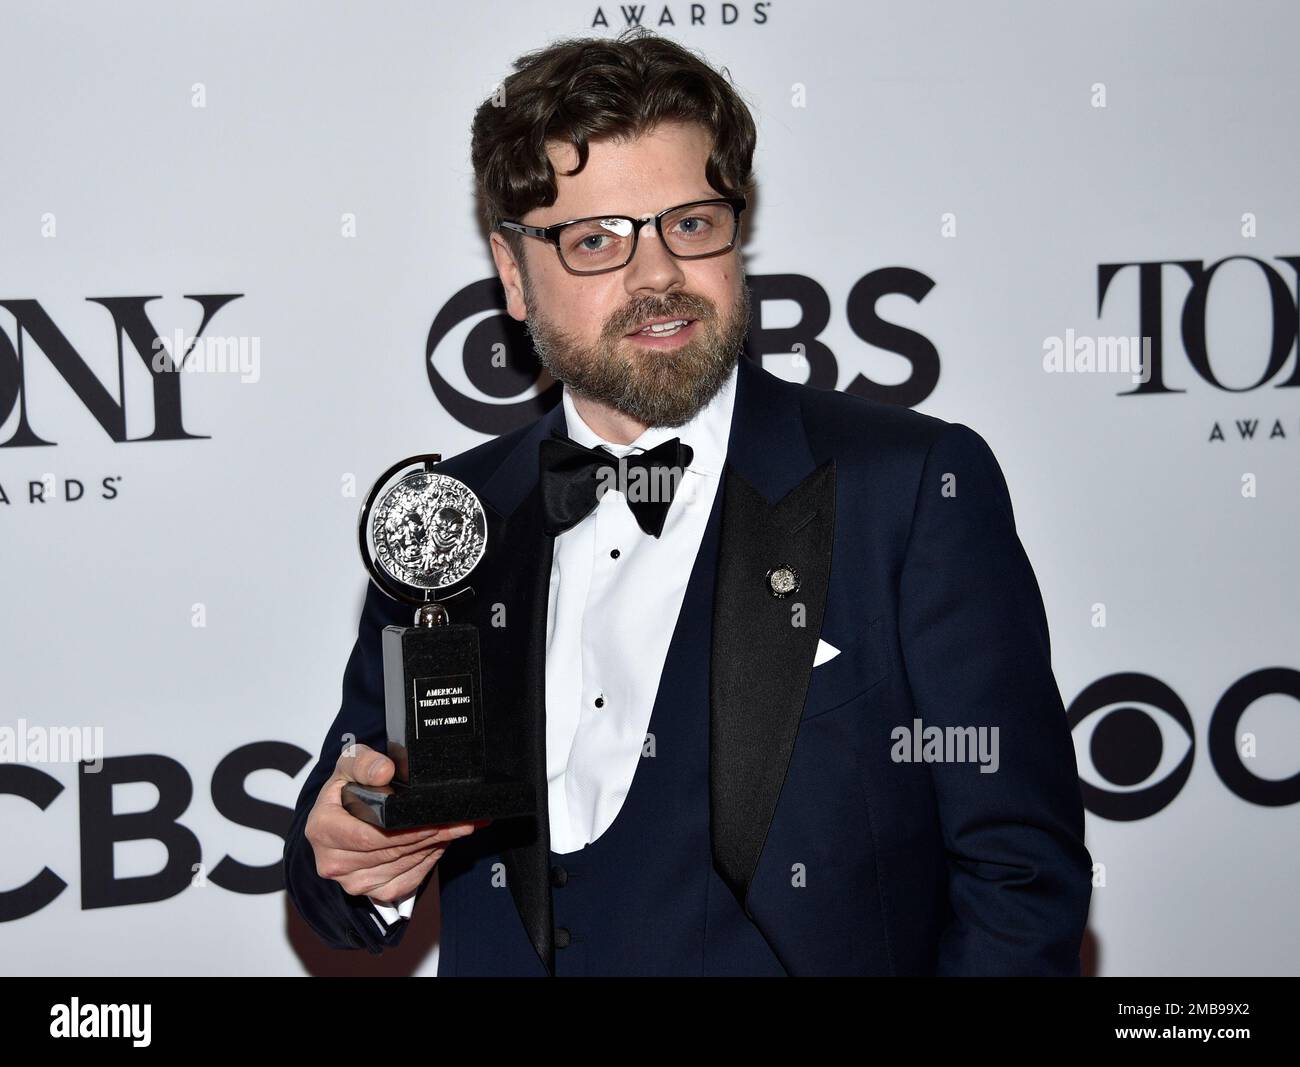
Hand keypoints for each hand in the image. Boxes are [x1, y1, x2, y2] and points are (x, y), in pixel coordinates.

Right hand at [305, 742, 488, 904]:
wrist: (341, 815)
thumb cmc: (345, 788)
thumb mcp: (350, 764)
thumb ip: (365, 762)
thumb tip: (384, 772)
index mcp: (322, 829)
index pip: (369, 837)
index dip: (406, 830)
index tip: (436, 818)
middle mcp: (333, 862)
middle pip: (391, 852)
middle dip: (429, 835)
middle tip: (460, 821)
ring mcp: (352, 881)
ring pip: (402, 867)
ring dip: (433, 847)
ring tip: (456, 828)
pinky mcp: (371, 892)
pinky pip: (407, 881)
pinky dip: (427, 862)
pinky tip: (439, 844)